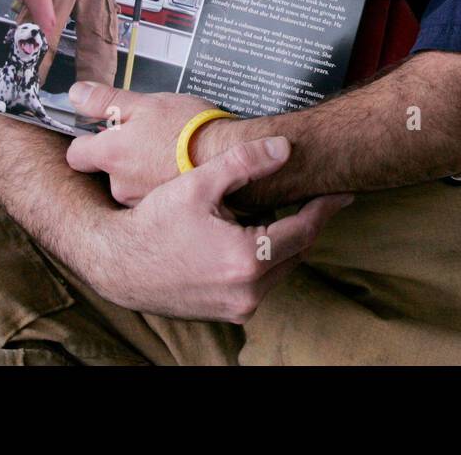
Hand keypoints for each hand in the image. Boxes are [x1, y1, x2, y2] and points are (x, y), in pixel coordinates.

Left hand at [65, 82, 233, 205]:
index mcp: (110, 153)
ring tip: (170, 152)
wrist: (228, 157)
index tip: (104, 131)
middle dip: (123, 156)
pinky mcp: (162, 211)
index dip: (88, 140)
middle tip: (149, 138)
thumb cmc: (191, 129)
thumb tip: (76, 94)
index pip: (77, 153)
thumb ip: (108, 101)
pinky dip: (160, 183)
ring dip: (144, 170)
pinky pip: (152, 195)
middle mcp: (119, 183)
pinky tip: (179, 168)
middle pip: (107, 169)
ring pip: (131, 184)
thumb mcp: (148, 103)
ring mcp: (140, 200)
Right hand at [89, 137, 351, 321]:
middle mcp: (246, 292)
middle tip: (309, 196)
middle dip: (303, 223)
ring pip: (280, 268)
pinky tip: (247, 235)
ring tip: (270, 212)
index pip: (304, 230)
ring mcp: (238, 307)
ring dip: (281, 241)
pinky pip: (261, 282)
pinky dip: (263, 259)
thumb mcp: (198, 183)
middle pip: (296, 251)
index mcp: (244, 260)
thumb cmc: (154, 222)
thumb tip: (285, 147)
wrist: (118, 264)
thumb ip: (244, 162)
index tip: (342, 192)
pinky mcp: (228, 313)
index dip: (324, 207)